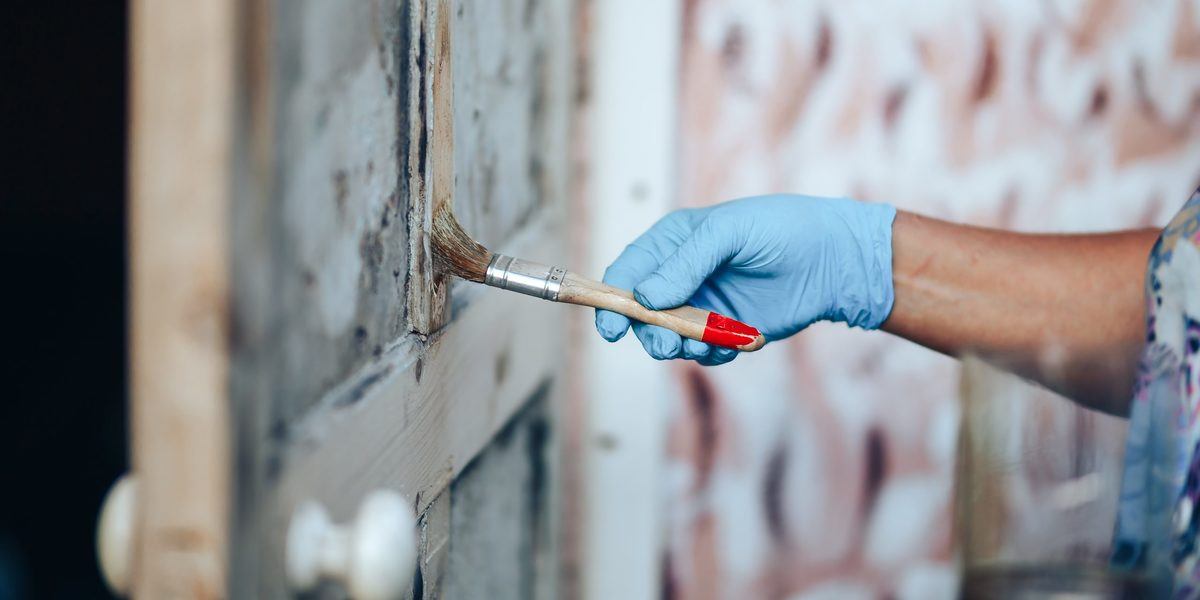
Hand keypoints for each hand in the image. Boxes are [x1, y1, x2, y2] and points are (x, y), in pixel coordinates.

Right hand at [594, 194, 895, 363]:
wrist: (836, 261)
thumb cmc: (783, 230)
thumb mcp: (731, 233)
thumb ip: (686, 263)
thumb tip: (646, 298)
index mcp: (673, 242)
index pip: (628, 271)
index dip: (611, 298)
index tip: (611, 326)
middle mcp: (681, 276)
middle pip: (640, 312)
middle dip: (648, 332)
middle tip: (667, 345)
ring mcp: (702, 305)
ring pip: (669, 337)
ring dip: (681, 346)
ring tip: (709, 342)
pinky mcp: (725, 331)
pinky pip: (702, 352)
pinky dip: (712, 353)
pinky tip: (737, 342)